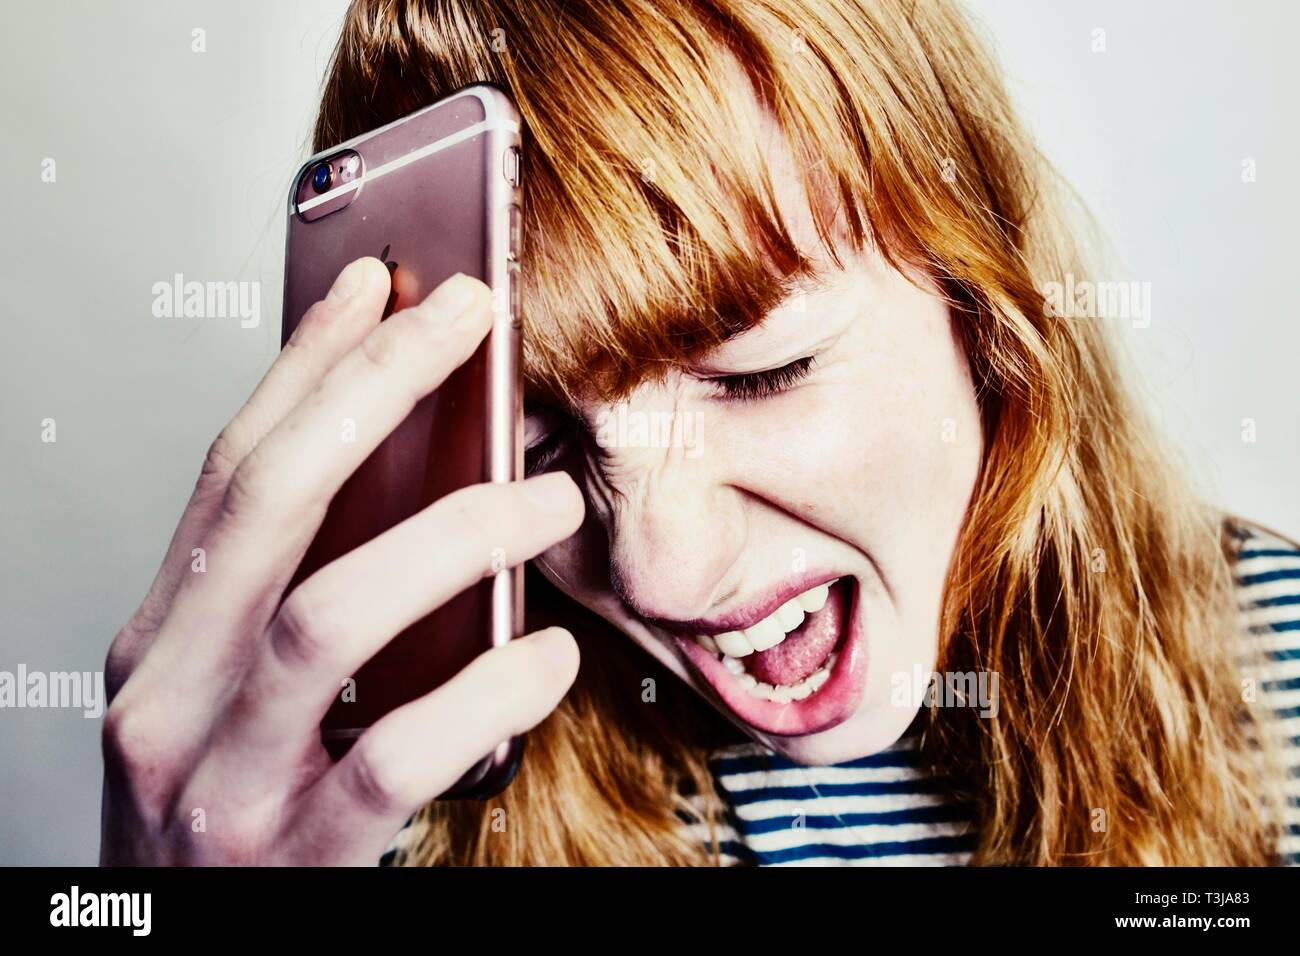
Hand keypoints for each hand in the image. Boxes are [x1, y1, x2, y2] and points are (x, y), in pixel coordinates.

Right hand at [100, 260, 582, 864]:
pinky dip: (485, 690)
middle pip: (270, 504)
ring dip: (452, 535)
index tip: (378, 285)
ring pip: (328, 616)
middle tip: (463, 322)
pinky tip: (547, 656)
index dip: (308, 365)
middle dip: (370, 393)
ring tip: (544, 497)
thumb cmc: (229, 809)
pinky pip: (395, 752)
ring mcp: (224, 778)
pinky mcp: (294, 856)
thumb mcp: (238, 685)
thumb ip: (300, 584)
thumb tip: (408, 464)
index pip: (234, 469)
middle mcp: (173, 696)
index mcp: (165, 638)